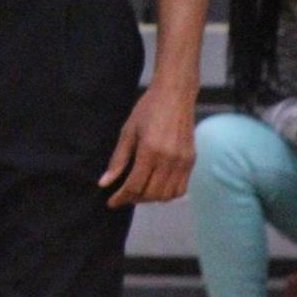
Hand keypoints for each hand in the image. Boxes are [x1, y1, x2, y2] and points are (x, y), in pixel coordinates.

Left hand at [101, 81, 196, 207]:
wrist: (175, 94)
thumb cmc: (148, 109)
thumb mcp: (127, 132)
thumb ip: (118, 160)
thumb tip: (104, 183)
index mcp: (150, 151)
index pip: (135, 185)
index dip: (121, 197)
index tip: (111, 202)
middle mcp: (169, 160)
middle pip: (151, 194)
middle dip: (134, 199)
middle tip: (123, 195)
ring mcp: (183, 162)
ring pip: (167, 195)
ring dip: (151, 198)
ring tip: (139, 191)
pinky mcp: (191, 161)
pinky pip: (181, 189)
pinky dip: (168, 194)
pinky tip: (156, 187)